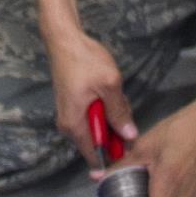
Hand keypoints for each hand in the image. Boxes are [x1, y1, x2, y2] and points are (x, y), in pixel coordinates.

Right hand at [45, 28, 131, 170]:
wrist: (65, 39)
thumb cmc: (85, 60)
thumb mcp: (109, 84)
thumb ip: (119, 112)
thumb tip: (130, 136)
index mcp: (74, 126)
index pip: (94, 157)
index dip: (114, 157)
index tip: (130, 149)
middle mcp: (68, 126)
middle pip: (98, 142)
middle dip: (115, 132)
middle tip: (125, 110)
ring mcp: (69, 116)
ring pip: (97, 128)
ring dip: (111, 118)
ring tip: (117, 97)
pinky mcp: (73, 107)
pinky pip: (92, 118)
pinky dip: (104, 110)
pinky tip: (109, 94)